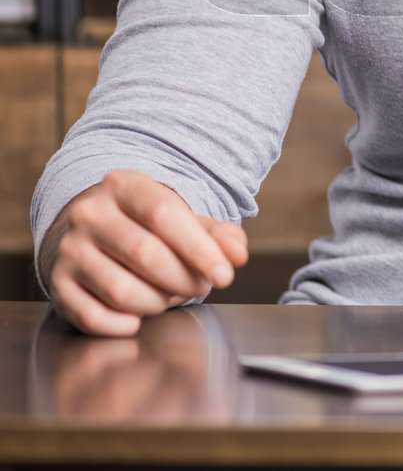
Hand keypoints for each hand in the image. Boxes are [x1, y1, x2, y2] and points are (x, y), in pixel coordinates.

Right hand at [39, 170, 248, 336]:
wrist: (93, 228)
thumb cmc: (149, 225)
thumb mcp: (184, 218)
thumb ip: (218, 234)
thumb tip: (237, 255)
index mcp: (124, 186)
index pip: (165, 215)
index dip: (200, 250)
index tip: (225, 275)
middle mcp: (90, 214)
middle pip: (146, 254)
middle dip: (182, 279)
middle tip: (199, 287)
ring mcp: (69, 249)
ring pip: (120, 290)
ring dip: (156, 303)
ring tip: (169, 296)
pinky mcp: (58, 283)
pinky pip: (92, 316)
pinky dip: (122, 324)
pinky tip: (138, 318)